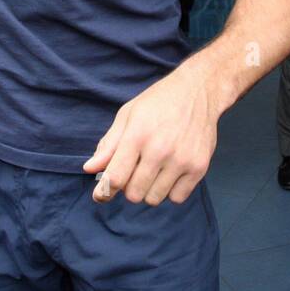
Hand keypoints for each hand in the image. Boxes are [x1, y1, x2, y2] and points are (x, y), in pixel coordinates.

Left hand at [82, 66, 217, 204]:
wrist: (198, 91)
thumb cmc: (158, 102)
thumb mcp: (128, 115)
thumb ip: (109, 144)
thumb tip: (89, 168)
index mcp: (137, 135)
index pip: (115, 178)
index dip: (104, 192)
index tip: (101, 195)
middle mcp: (160, 149)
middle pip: (134, 194)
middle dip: (128, 188)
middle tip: (133, 172)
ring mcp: (182, 160)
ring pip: (154, 199)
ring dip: (149, 190)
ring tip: (153, 170)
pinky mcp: (199, 167)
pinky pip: (177, 198)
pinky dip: (170, 191)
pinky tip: (170, 172)